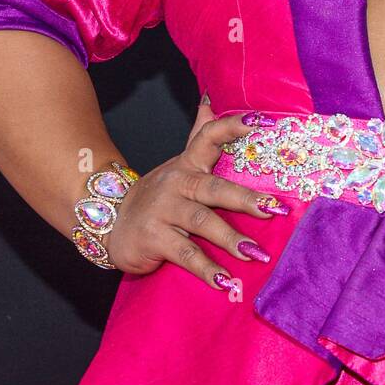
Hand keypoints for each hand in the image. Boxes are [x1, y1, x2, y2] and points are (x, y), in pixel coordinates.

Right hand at [105, 104, 288, 290]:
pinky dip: (206, 269)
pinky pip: (185, 254)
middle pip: (215, 188)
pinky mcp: (154, 238)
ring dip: (231, 238)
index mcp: (186, 165)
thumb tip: (210, 103)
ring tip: (256, 253)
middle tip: (275, 209)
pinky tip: (225, 280)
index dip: (233, 127)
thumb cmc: (156, 197)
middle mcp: (176, 183)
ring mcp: (163, 211)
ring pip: (202, 222)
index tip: (261, 123)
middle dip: (247, 199)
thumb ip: (197, 138)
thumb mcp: (177, 166)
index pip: (209, 137)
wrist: (108, 222)